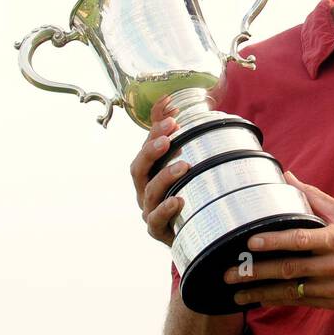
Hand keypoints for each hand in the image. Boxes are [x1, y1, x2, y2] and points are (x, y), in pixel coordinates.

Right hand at [129, 97, 190, 247]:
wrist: (194, 235)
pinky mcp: (157, 231)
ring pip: (149, 192)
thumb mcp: (185, 165)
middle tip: (168, 137)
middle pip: (138, 168)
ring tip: (184, 165)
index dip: (155, 131)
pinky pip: (156, 220)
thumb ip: (178, 137)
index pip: (146, 148)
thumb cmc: (188, 195)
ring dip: (164, 176)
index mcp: (149, 173)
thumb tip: (172, 100)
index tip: (172, 117)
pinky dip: (165, 209)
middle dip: (151, 151)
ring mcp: (148, 211)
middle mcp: (144, 190)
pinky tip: (178, 200)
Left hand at [224, 170, 333, 308]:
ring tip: (237, 294)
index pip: (301, 240)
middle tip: (230, 273)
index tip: (250, 244)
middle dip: (257, 273)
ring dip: (263, 293)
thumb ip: (314, 198)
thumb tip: (286, 177)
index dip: (274, 242)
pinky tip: (262, 300)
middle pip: (292, 270)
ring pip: (295, 292)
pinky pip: (305, 302)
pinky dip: (281, 301)